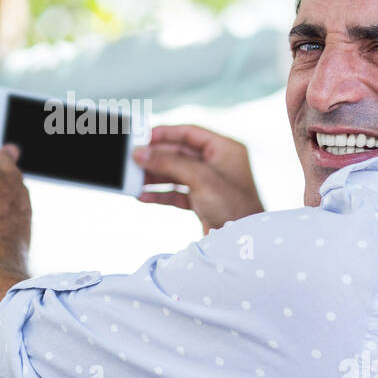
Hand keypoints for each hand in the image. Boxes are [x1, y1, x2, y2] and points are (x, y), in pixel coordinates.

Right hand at [133, 124, 263, 234]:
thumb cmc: (233, 206)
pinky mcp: (202, 202)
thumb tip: (141, 153)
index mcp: (225, 149)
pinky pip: (177, 193)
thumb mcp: (199, 178)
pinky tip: (143, 196)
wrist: (243, 244)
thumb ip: (168, 162)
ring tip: (133, 178)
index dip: (166, 133)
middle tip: (133, 159)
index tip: (143, 136)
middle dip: (156, 157)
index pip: (190, 133)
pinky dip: (160, 194)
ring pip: (176, 174)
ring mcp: (209, 184)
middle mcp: (217, 164)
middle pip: (180, 153)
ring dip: (155, 176)